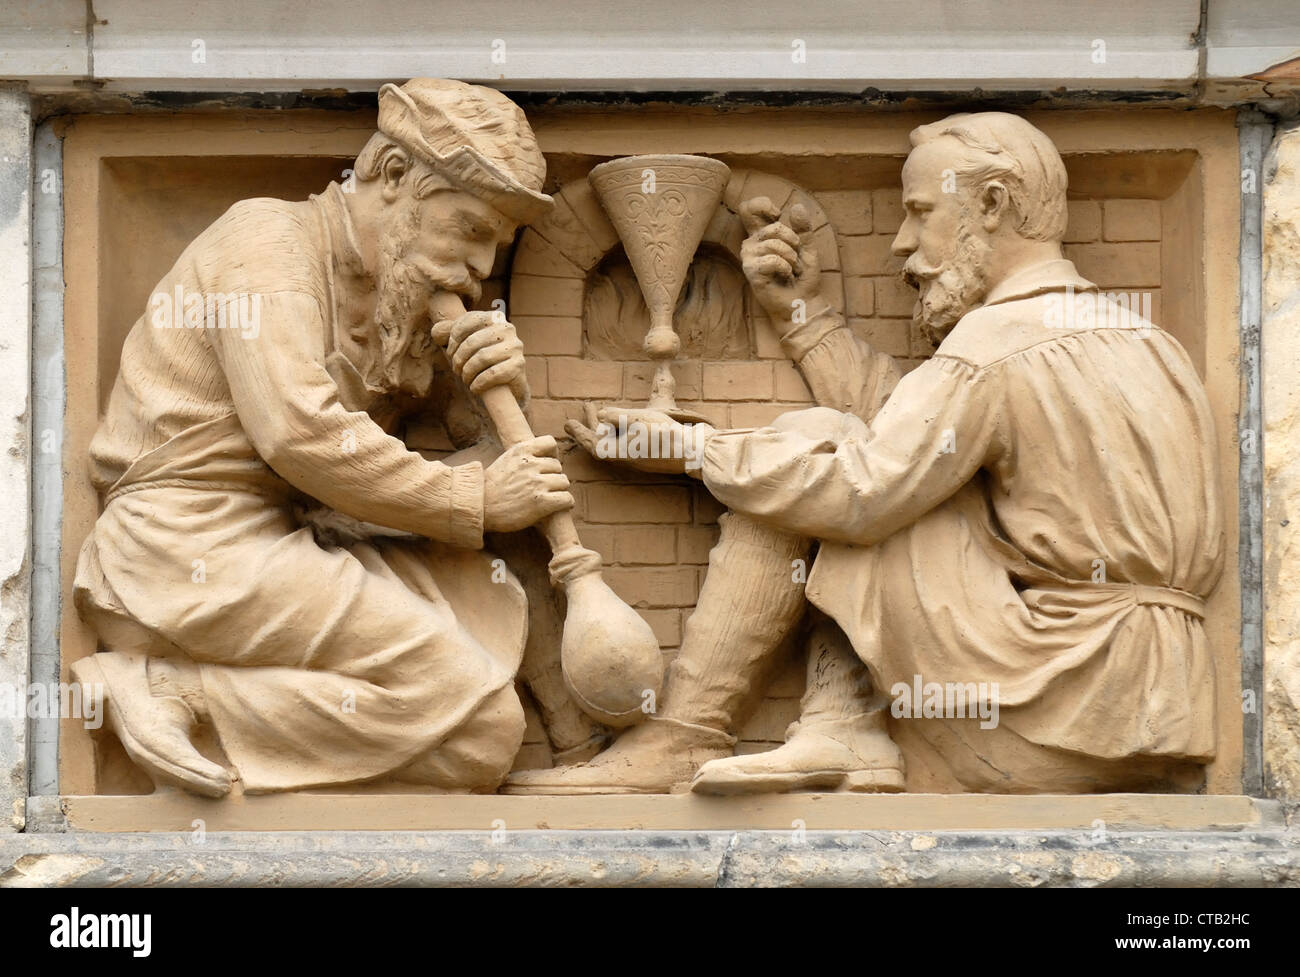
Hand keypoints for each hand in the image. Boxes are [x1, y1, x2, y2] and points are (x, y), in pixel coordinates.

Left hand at [432, 310, 528, 403]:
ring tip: (465, 379)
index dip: (453, 339)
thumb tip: (436, 332)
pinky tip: (474, 388)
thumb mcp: (465, 344)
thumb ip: (449, 334)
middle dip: (458, 358)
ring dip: (467, 372)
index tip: (450, 354)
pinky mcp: (519, 364)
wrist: (507, 384)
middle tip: (456, 370)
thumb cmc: (482, 360)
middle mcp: (507, 328)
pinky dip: (479, 383)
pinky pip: (493, 373)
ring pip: (482, 357)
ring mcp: (515, 346)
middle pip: (473, 342)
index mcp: (493, 317)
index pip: (468, 321)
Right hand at [483, 436, 572, 531]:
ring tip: (545, 498)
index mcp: (522, 451)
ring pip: (564, 482)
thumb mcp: (506, 461)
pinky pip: (567, 499)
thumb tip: (550, 457)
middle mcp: (531, 464)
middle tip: (540, 488)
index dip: (551, 455)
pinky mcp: (542, 502)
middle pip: (558, 466)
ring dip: (558, 491)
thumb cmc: (492, 487)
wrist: (479, 508)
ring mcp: (537, 483)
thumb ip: (526, 456)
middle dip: (552, 477)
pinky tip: (555, 507)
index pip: (550, 442)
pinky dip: (565, 503)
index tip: (544, 465)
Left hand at [566, 405, 713, 476]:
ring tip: (604, 406)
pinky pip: (631, 438)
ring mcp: (639, 455)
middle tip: (586, 405)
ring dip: (610, 421)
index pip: (592, 442)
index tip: (566, 423)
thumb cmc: (665, 436)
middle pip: (604, 438)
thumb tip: (601, 414)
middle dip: (593, 421)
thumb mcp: (637, 420)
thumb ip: (616, 415)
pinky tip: (626, 417)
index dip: (579, 432)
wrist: (694, 452)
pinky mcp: (650, 452)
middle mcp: (626, 456)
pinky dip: (624, 425)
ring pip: (618, 437)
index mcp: (618, 451)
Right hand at [739, 197, 827, 324]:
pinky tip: (784, 276)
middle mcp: (752, 244)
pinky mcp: (750, 272)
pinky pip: (772, 260)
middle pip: (774, 227)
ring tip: (791, 270)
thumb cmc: (802, 276)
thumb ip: (803, 228)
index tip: (777, 214)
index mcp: (762, 235)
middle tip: (795, 258)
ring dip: (791, 258)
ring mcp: (749, 258)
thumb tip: (797, 206)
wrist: (803, 300)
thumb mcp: (807, 248)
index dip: (763, 205)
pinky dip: (785, 268)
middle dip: (793, 242)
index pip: (749, 208)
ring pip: (774, 244)